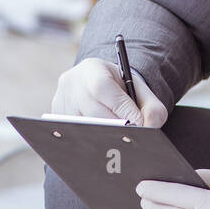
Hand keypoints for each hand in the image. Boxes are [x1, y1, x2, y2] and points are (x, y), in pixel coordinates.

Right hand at [50, 57, 168, 127]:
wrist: (97, 82)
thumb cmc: (120, 88)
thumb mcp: (139, 89)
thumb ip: (152, 107)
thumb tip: (149, 127)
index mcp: (91, 69)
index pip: (103, 89)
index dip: (122, 110)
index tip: (139, 125)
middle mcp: (70, 84)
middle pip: (92, 112)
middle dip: (116, 127)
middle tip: (131, 137)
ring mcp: (60, 102)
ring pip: (83, 128)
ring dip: (104, 136)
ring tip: (118, 138)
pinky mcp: (57, 118)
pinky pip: (75, 134)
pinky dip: (92, 139)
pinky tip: (103, 138)